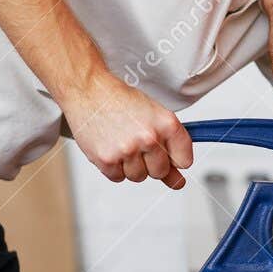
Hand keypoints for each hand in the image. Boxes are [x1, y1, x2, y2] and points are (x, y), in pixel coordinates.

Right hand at [62, 71, 191, 187]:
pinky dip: (114, 167)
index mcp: (167, 124)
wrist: (87, 91)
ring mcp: (127, 150)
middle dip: (151, 163)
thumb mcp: (152, 115)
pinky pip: (118, 177)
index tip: (168, 156)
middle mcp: (149, 138)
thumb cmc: (120, 100)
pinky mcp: (107, 160)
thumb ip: (168, 148)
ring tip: (122, 142)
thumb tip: (177, 180)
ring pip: (138, 177)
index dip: (175, 160)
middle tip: (138, 144)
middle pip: (160, 172)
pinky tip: (110, 147)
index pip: (184, 161)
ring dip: (131, 166)